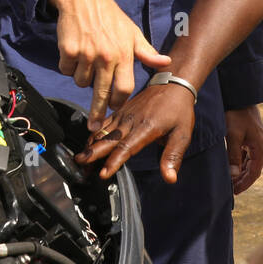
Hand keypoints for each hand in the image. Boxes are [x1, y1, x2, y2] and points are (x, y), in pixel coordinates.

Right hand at [47, 0, 170, 128]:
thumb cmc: (110, 16)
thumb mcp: (132, 32)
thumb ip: (147, 52)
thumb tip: (166, 62)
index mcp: (124, 53)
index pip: (124, 88)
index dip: (118, 102)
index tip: (114, 108)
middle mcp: (106, 56)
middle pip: (101, 94)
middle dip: (97, 112)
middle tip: (94, 126)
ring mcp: (86, 54)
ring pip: (81, 82)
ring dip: (81, 76)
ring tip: (86, 59)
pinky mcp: (68, 50)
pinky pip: (66, 70)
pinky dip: (68, 65)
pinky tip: (74, 52)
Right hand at [75, 82, 194, 183]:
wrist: (172, 85)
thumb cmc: (178, 111)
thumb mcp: (183, 135)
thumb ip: (173, 156)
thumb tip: (170, 178)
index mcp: (147, 127)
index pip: (127, 147)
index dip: (114, 161)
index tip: (103, 173)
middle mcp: (131, 121)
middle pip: (108, 139)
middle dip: (93, 153)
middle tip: (80, 164)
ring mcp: (123, 115)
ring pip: (102, 131)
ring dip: (90, 146)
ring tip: (79, 159)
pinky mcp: (119, 111)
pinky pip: (103, 123)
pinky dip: (94, 135)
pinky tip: (87, 145)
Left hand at [225, 105, 262, 194]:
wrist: (240, 96)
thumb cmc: (236, 115)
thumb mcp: (232, 136)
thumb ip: (233, 155)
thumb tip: (233, 175)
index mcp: (260, 148)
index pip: (254, 172)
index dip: (245, 183)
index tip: (235, 192)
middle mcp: (262, 146)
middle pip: (253, 169)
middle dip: (243, 179)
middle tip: (231, 189)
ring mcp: (258, 141)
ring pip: (251, 162)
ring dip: (242, 171)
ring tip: (231, 181)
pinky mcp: (253, 137)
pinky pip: (248, 154)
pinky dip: (241, 162)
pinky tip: (232, 166)